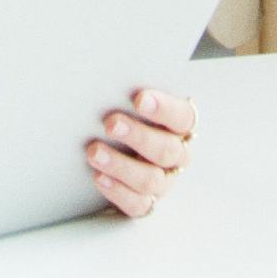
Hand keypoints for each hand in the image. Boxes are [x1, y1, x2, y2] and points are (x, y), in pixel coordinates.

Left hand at [88, 86, 197, 218]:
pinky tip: (99, 178)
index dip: (163, 108)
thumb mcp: (131, 102)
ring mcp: (163, 182)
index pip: (181, 116)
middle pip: (165, 150)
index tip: (139, 98)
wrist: (115, 149)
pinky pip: (137, 204)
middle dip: (138, 136)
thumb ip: (128, 92)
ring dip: (121, 165)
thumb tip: (101, 73)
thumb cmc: (126, 116)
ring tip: (95, 152)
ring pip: (150, 179)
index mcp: (179, 126)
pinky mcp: (146, 203)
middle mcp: (176, 155)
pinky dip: (118, 192)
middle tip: (111, 124)